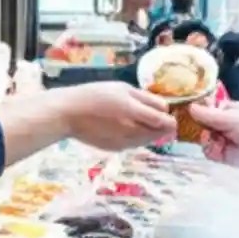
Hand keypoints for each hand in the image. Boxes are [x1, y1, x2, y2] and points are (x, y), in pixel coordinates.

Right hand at [57, 83, 175, 150]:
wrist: (68, 114)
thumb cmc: (94, 95)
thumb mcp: (122, 88)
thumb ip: (146, 99)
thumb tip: (165, 108)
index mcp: (133, 111)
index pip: (164, 120)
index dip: (170, 117)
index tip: (167, 113)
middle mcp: (131, 129)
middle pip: (159, 133)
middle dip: (163, 127)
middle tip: (158, 118)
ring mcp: (124, 142)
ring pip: (148, 140)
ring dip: (151, 132)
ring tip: (140, 121)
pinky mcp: (116, 149)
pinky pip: (135, 144)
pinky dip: (137, 137)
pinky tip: (126, 128)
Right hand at [189, 102, 238, 174]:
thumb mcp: (232, 118)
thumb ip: (210, 115)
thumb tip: (190, 107)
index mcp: (225, 110)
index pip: (204, 109)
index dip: (195, 112)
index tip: (184, 113)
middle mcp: (222, 124)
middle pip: (200, 125)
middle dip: (196, 127)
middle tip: (197, 128)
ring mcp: (223, 140)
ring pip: (204, 139)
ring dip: (205, 140)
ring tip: (214, 140)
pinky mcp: (225, 155)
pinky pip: (210, 152)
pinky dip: (210, 151)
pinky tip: (218, 149)